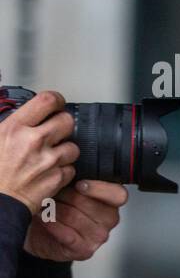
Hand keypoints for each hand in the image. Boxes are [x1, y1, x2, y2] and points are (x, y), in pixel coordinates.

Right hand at [0, 90, 77, 212]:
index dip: (55, 100)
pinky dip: (63, 170)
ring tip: (50, 156)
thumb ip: (8, 124)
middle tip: (55, 132)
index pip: (47, 100)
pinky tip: (49, 172)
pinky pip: (71, 168)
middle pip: (67, 121)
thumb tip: (16, 113)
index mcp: (14, 128)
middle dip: (63, 125)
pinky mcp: (57, 178)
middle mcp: (34, 141)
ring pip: (73, 146)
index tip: (56, 104)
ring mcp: (48, 160)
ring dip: (65, 151)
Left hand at [24, 179, 127, 261]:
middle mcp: (109, 219)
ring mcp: (99, 236)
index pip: (118, 194)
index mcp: (110, 201)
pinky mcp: (85, 250)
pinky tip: (45, 220)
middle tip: (53, 194)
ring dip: (55, 210)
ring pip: (75, 217)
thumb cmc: (54, 207)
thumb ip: (76, 179)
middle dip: (66, 197)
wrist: (39, 231)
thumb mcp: (67, 187)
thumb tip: (71, 170)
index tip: (79, 184)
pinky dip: (53, 226)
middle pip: (91, 204)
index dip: (99, 189)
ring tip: (46, 207)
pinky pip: (68, 235)